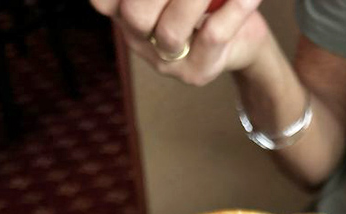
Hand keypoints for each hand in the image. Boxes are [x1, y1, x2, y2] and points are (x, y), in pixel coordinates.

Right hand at [91, 0, 267, 84]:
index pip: (102, 2)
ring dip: (195, 1)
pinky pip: (212, 36)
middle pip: (135, 16)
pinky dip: (233, 10)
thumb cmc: (208, 1)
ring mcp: (167, 63)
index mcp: (124, 12)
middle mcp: (140, 41)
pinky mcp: (197, 74)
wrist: (243, 37)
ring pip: (170, 33)